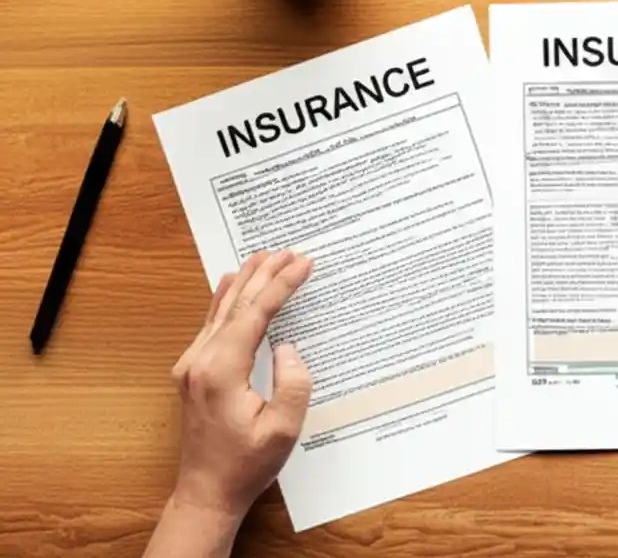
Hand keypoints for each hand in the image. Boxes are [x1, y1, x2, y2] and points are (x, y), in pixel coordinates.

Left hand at [168, 250, 313, 520]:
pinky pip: (211, 324)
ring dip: (245, 281)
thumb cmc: (247, 465)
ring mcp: (191, 365)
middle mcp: (200, 362)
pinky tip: (231, 285)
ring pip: (220, 310)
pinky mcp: (192, 372)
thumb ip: (292, 382)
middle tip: (289, 249)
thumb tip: (287, 347)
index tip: (303, 263)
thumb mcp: (284, 428)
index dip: (281, 285)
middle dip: (264, 273)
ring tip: (264, 256)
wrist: (207, 491)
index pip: (254, 314)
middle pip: (234, 304)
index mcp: (221, 371)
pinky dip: (228, 300)